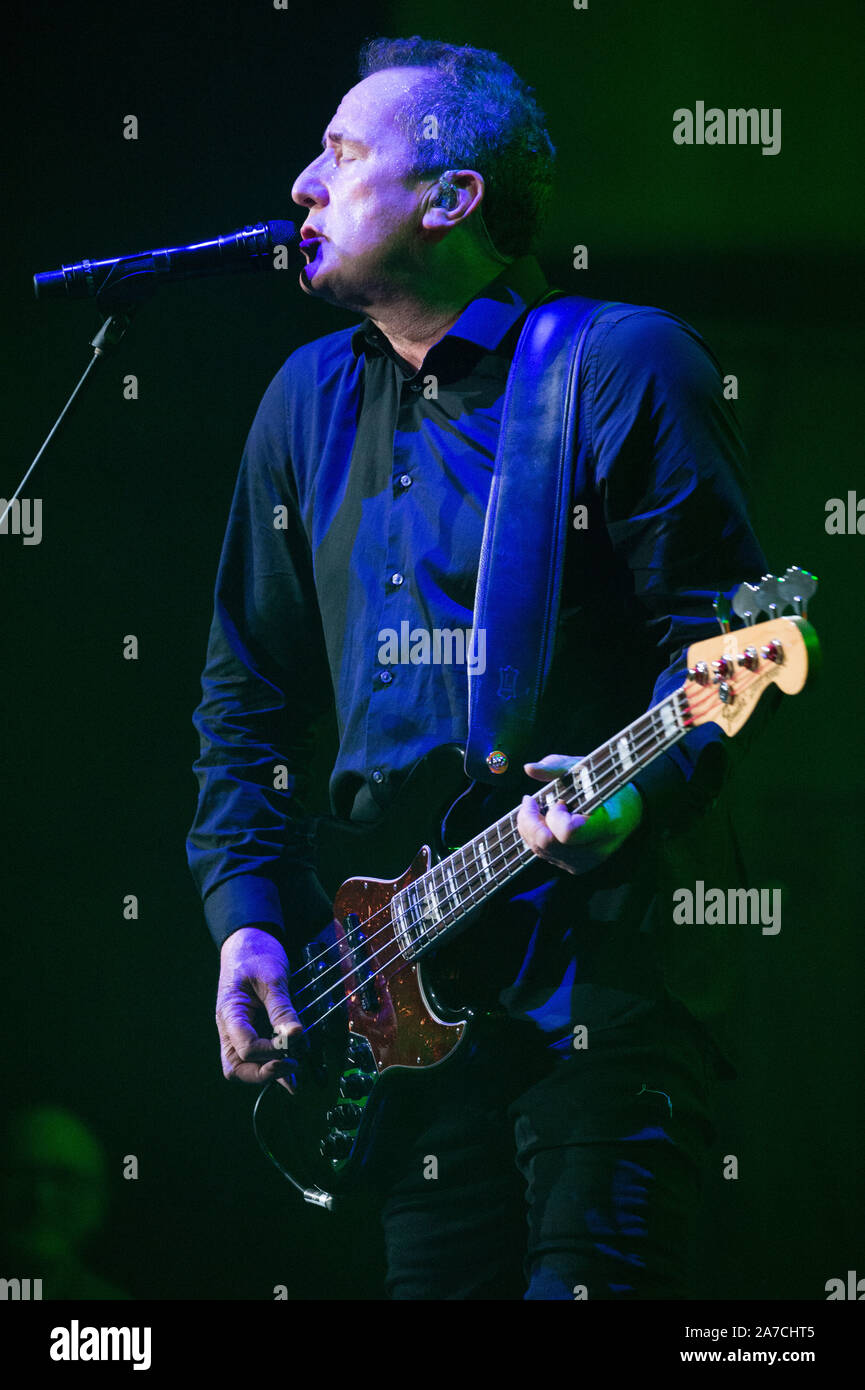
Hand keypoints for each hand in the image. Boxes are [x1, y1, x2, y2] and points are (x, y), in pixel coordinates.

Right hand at [216, 926, 303, 1091]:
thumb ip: (282, 1008)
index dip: (270, 1051)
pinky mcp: (252, 1030)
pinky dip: (273, 1066)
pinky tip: (290, 1075)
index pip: (245, 1047)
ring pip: (245, 1066)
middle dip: (263, 1072)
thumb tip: (295, 1036)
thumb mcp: (272, 977)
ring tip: (294, 1073)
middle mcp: (230, 1028)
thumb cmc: (255, 954)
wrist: (248, 941)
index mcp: (229, 1013)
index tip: (294, 1042)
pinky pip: (258, 1056)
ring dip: (268, 1073)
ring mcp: (239, 1031)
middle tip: (291, 1063)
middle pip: (237, 1067)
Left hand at [517, 754, 643, 875]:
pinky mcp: (577, 866)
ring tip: (533, 808)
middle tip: (529, 801)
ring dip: (529, 828)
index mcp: (607, 825)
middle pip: (548, 844)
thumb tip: (528, 768)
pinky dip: (535, 837)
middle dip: (529, 821)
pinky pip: (545, 855)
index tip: (558, 801)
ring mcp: (587, 861)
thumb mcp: (586, 768)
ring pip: (541, 851)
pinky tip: (541, 821)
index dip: (555, 816)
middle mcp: (597, 849)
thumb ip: (557, 767)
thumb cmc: (606, 784)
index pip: (568, 832)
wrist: (628, 808)